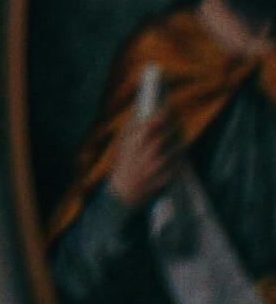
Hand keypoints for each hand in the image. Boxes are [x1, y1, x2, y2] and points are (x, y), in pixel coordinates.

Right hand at [110, 65, 181, 207]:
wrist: (121, 194)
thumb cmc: (122, 166)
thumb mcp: (122, 145)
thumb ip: (133, 129)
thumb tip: (143, 111)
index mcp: (134, 143)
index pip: (153, 123)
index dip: (163, 114)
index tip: (170, 109)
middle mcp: (146, 153)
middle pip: (167, 134)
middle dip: (175, 126)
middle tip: (178, 123)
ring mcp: (155, 168)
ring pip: (176, 150)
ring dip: (180, 142)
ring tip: (180, 138)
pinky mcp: (164, 179)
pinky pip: (178, 166)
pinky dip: (180, 160)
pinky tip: (180, 156)